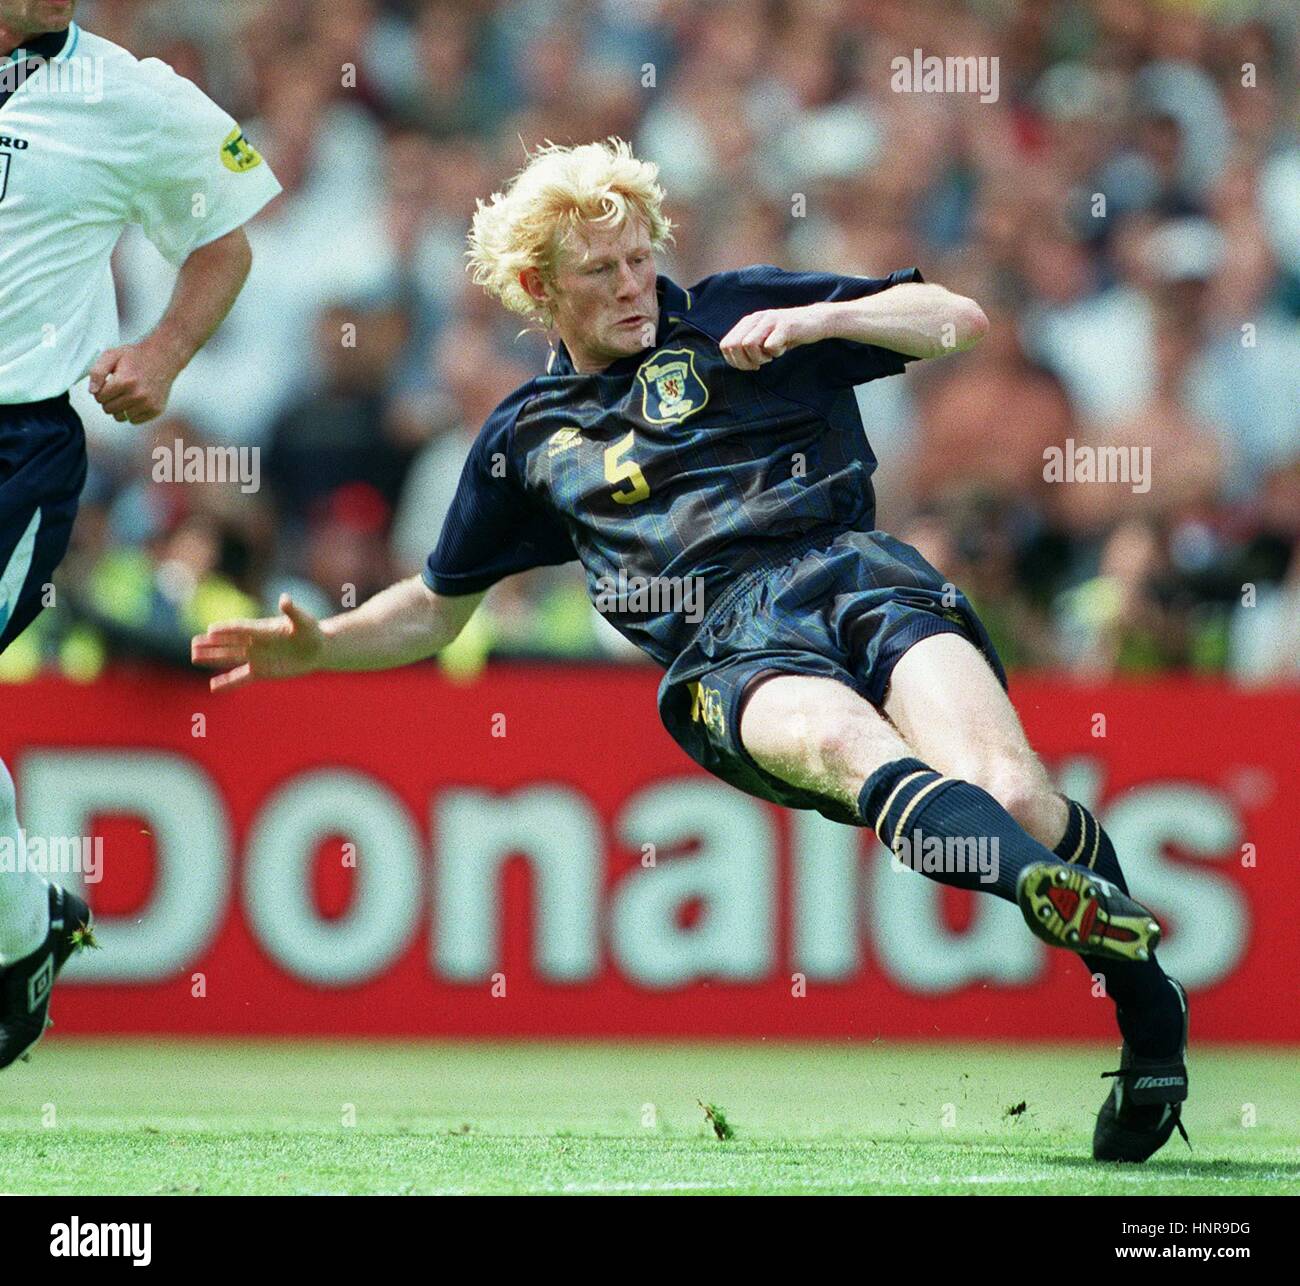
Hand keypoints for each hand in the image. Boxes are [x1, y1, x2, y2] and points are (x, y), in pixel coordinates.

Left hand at [88, 341, 182, 423]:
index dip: (101, 390)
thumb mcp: (112, 355)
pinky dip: (132, 412)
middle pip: (108, 409)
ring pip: (120, 417)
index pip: (99, 397)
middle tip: (117, 389)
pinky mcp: (155, 410)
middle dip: (109, 400)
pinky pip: (134, 420)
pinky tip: (136, 400)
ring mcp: (148, 404)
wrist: (163, 358)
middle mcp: (137, 395)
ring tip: (126, 394)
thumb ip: (97, 372)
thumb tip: (92, 391)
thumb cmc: (135, 356)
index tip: (108, 383)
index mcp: (124, 381)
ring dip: (120, 407)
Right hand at [191, 595, 326, 691]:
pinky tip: (212, 687)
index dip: (228, 629)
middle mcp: (255, 643)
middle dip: (212, 644)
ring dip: (212, 658)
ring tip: (194, 656)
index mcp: (263, 629)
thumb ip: (293, 612)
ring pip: (230, 658)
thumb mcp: (304, 622)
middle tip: (193, 643)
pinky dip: (227, 683)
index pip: (242, 629)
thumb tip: (284, 598)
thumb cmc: (312, 632)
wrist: (318, 649)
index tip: (212, 630)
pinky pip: (241, 678)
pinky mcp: (261, 672)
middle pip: (229, 643)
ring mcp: (256, 658)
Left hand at [719, 303, 828, 370]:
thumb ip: (748, 345)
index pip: (726, 345)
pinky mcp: (785, 326)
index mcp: (748, 321)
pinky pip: (770, 346)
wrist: (817, 321)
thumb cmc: (789, 334)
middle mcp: (756, 318)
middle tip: (760, 364)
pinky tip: (783, 349)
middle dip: (744, 362)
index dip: (735, 361)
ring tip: (771, 356)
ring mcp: (770, 320)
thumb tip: (734, 361)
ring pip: (748, 345)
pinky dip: (775, 353)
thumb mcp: (764, 338)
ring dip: (759, 358)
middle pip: (734, 346)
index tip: (750, 365)